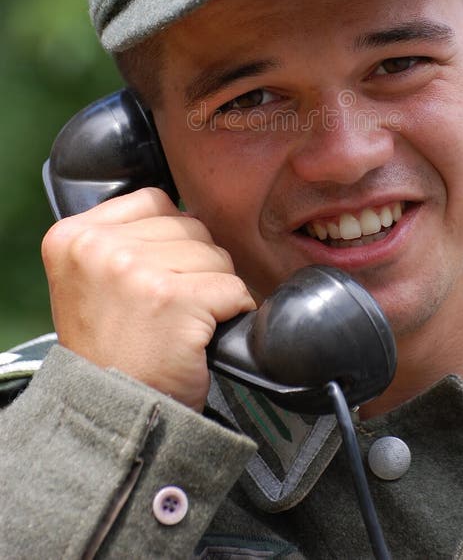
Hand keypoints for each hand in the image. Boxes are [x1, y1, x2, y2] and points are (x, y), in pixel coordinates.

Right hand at [41, 188, 255, 410]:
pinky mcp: (173, 300)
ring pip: (215, 255)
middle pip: (189, 226)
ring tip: (180, 325)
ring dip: (213, 291)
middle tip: (166, 311)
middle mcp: (98, 247)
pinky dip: (232, 313)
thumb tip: (187, 211)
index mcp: (73, 236)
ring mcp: (134, 271)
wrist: (115, 417)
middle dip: (195, 266)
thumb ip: (125, 239)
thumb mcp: (92, 281)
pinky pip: (232, 289)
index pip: (154, 201)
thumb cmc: (112, 351)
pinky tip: (202, 338)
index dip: (170, 240)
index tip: (154, 280)